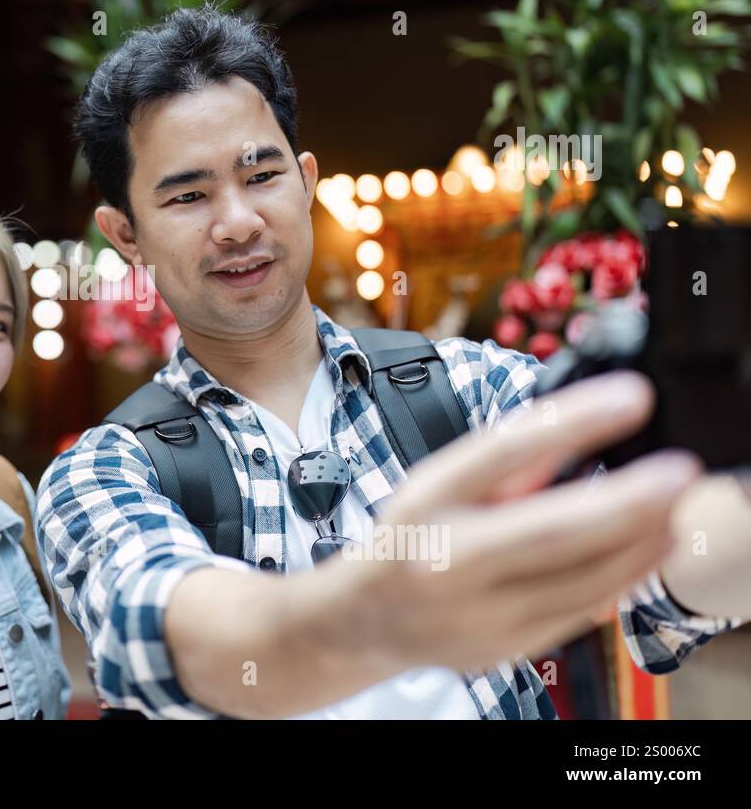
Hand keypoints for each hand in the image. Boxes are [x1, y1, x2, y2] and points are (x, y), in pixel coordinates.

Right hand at [353, 370, 697, 675]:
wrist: (366, 619)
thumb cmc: (407, 538)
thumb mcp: (438, 482)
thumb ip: (507, 461)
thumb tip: (581, 424)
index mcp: (428, 502)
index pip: (504, 450)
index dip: (574, 421)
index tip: (632, 398)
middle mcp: (449, 559)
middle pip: (557, 529)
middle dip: (630, 500)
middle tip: (678, 472)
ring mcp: (481, 611)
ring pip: (583, 578)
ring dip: (640, 540)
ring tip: (673, 506)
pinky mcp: (510, 646)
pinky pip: (583, 608)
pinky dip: (625, 574)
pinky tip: (649, 545)